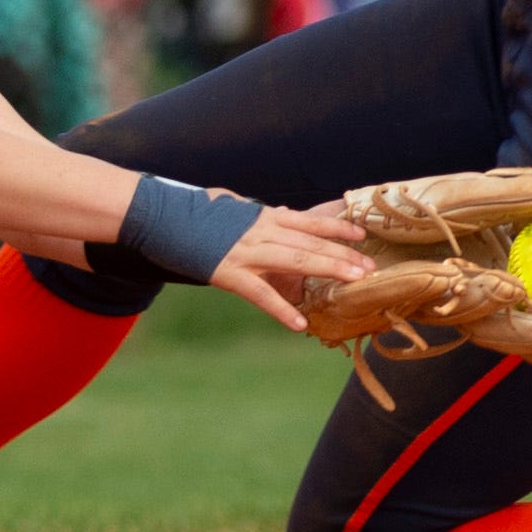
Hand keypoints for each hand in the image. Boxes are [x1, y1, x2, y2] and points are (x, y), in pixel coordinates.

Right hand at [205, 198, 372, 332]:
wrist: (162, 215)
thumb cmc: (196, 212)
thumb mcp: (233, 208)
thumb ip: (258, 215)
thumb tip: (278, 212)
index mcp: (263, 216)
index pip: (309, 221)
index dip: (337, 227)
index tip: (361, 236)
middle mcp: (261, 231)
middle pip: (311, 243)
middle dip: (343, 256)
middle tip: (370, 268)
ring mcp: (247, 252)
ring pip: (296, 261)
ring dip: (328, 271)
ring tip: (353, 282)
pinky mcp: (229, 273)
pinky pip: (261, 294)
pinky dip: (282, 309)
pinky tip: (299, 323)